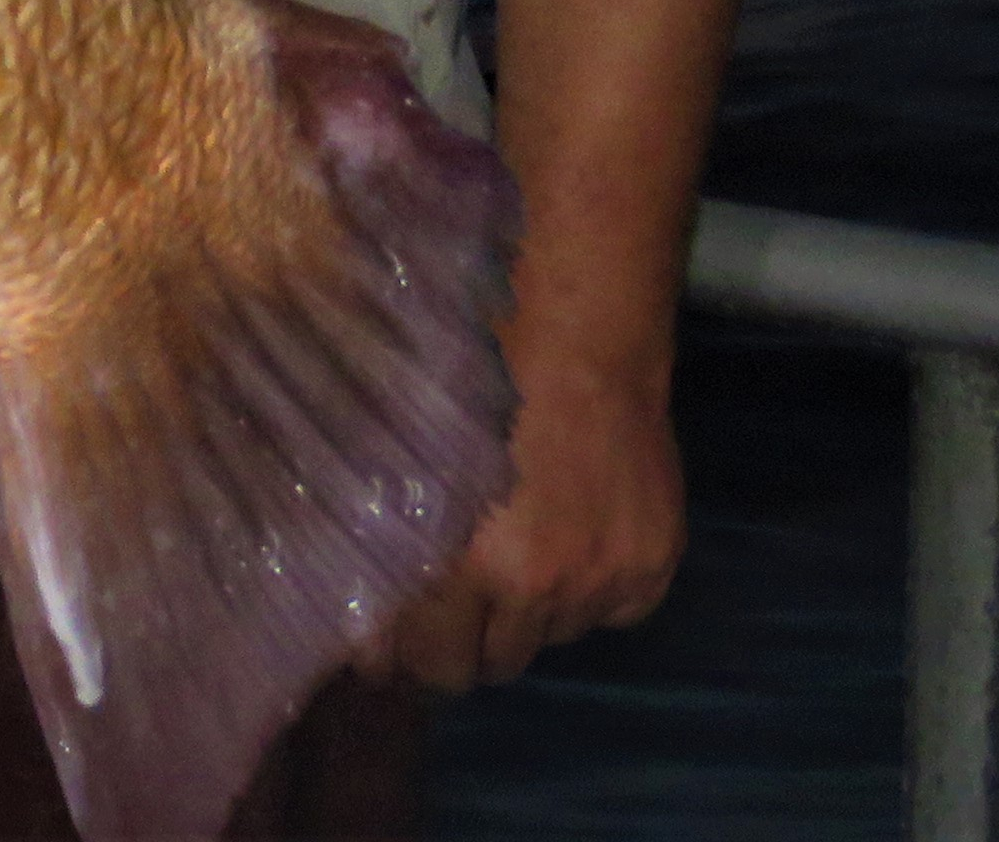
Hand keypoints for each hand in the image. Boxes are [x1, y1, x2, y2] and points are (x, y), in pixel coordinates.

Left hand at [367, 351, 684, 689]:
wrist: (577, 334)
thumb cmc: (467, 373)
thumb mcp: (394, 450)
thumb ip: (374, 537)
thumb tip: (346, 608)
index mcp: (464, 559)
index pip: (429, 662)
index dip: (402, 658)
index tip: (386, 649)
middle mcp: (539, 584)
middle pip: (490, 666)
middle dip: (459, 646)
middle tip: (442, 609)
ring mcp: (602, 578)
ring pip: (548, 637)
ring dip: (523, 612)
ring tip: (508, 546)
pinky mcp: (652, 566)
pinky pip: (609, 613)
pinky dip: (585, 591)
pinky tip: (565, 533)